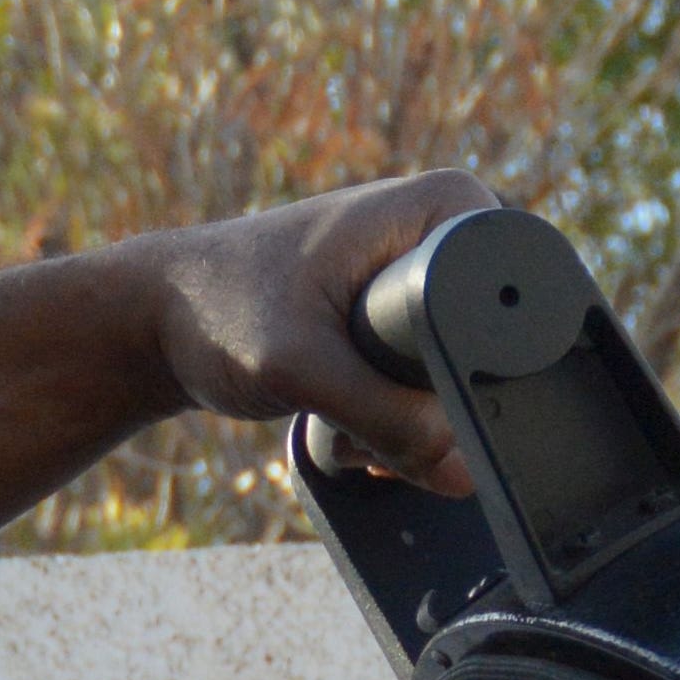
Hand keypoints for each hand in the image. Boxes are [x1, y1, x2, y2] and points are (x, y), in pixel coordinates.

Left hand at [87, 165, 498, 494]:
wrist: (151, 319)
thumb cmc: (217, 311)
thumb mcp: (304, 370)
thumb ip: (387, 421)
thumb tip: (467, 474)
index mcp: (441, 204)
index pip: (527, 282)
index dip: (504, 356)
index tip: (428, 395)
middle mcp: (440, 229)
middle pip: (496, 340)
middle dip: (448, 401)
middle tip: (373, 415)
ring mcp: (417, 273)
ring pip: (461, 371)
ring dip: (416, 418)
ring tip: (344, 417)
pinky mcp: (394, 316)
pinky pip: (427, 380)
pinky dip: (395, 416)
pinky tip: (345, 427)